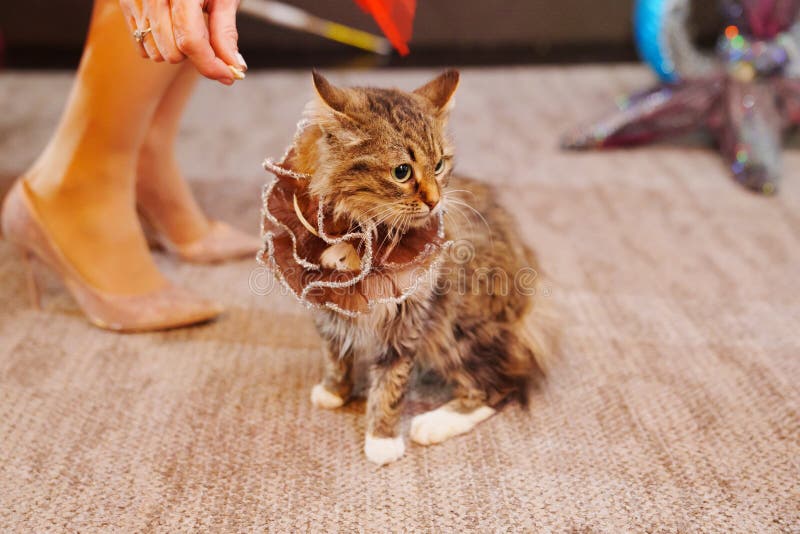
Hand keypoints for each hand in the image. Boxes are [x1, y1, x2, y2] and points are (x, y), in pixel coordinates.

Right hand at [119, 0, 245, 84]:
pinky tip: (172, 26)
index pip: (191, 41)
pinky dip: (159, 43)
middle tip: (211, 39)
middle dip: (196, 55)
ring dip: (177, 50)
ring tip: (191, 27)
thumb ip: (226, 33)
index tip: (229, 76)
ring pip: (154, 52)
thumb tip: (234, 67)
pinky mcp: (126, 1)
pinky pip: (140, 41)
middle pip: (172, 52)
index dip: (212, 65)